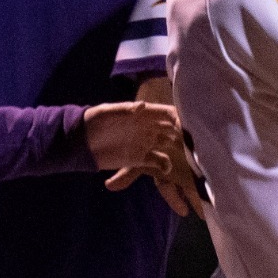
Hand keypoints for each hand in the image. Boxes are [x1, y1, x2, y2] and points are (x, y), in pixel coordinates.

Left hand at [87, 101, 200, 217]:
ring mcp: (146, 144)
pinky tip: (167, 170)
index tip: (191, 128)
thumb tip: (142, 106)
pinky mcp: (140, 159)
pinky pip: (158, 163)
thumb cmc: (94, 121)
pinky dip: (165, 166)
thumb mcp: (107, 112)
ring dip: (180, 155)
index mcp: (144, 115)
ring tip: (191, 165)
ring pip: (169, 148)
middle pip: (174, 132)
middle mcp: (149, 128)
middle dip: (187, 139)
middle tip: (199, 149)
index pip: (168, 114)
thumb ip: (125, 110)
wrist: (79, 142)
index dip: (181, 119)